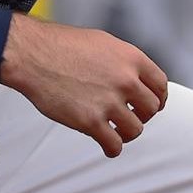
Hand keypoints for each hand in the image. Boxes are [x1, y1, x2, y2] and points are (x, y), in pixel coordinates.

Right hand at [0, 13, 168, 156]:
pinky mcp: (90, 121)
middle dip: (142, 115)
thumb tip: (135, 79)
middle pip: (151, 108)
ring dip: (127, 133)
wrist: (32, 54)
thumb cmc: (61, 46)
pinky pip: (114, 145)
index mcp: (131, 58)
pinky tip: (107, 146)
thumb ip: (123, 62)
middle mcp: (125, 80)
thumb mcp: (103, 43)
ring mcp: (108, 102)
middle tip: (130, 117)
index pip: (160, 84)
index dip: (158, 98)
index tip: (153, 105)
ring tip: (116, 132)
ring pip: (135, 130)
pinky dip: (113, 149)